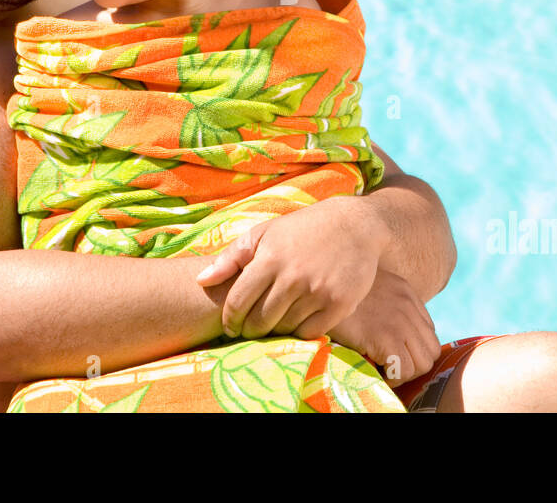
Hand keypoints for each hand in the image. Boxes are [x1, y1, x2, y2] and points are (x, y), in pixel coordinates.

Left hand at [194, 197, 388, 339]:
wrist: (356, 225)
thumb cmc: (304, 228)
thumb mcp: (265, 233)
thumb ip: (231, 257)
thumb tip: (200, 281)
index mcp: (270, 258)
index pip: (238, 302)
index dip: (230, 320)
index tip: (230, 326)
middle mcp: (293, 276)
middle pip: (260, 321)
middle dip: (250, 329)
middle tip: (250, 329)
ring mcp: (318, 291)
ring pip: (284, 328)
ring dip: (275, 330)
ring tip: (274, 323)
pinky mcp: (340, 304)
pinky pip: (310, 332)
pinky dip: (300, 332)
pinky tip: (297, 321)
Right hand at [326, 268, 440, 383]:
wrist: (318, 287)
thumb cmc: (334, 292)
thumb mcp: (366, 286)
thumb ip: (384, 300)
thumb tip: (385, 325)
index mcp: (405, 292)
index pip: (428, 331)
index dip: (412, 348)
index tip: (393, 352)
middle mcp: (408, 306)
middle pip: (431, 350)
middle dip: (413, 364)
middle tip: (390, 366)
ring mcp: (400, 322)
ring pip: (423, 364)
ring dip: (404, 373)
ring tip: (382, 368)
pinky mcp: (385, 337)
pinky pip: (404, 370)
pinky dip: (392, 377)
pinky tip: (374, 369)